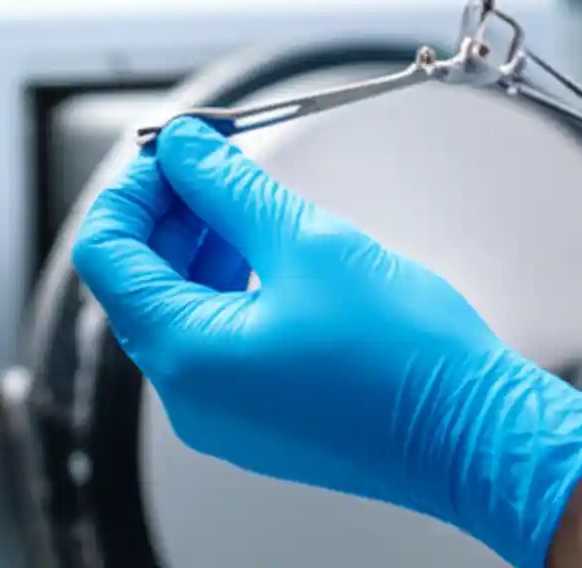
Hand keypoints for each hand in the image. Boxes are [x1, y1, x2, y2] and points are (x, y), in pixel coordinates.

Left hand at [72, 117, 581, 567]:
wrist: (474, 433)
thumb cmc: (404, 353)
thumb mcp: (306, 243)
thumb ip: (229, 188)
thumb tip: (182, 149)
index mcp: (185, 354)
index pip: (107, 254)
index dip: (133, 188)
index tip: (176, 150)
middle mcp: (190, 395)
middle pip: (141, 281)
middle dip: (171, 210)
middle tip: (217, 158)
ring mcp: (225, 412)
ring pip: (181, 308)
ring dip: (202, 245)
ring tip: (250, 198)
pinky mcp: (261, 415)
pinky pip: (218, 339)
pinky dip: (230, 286)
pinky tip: (269, 249)